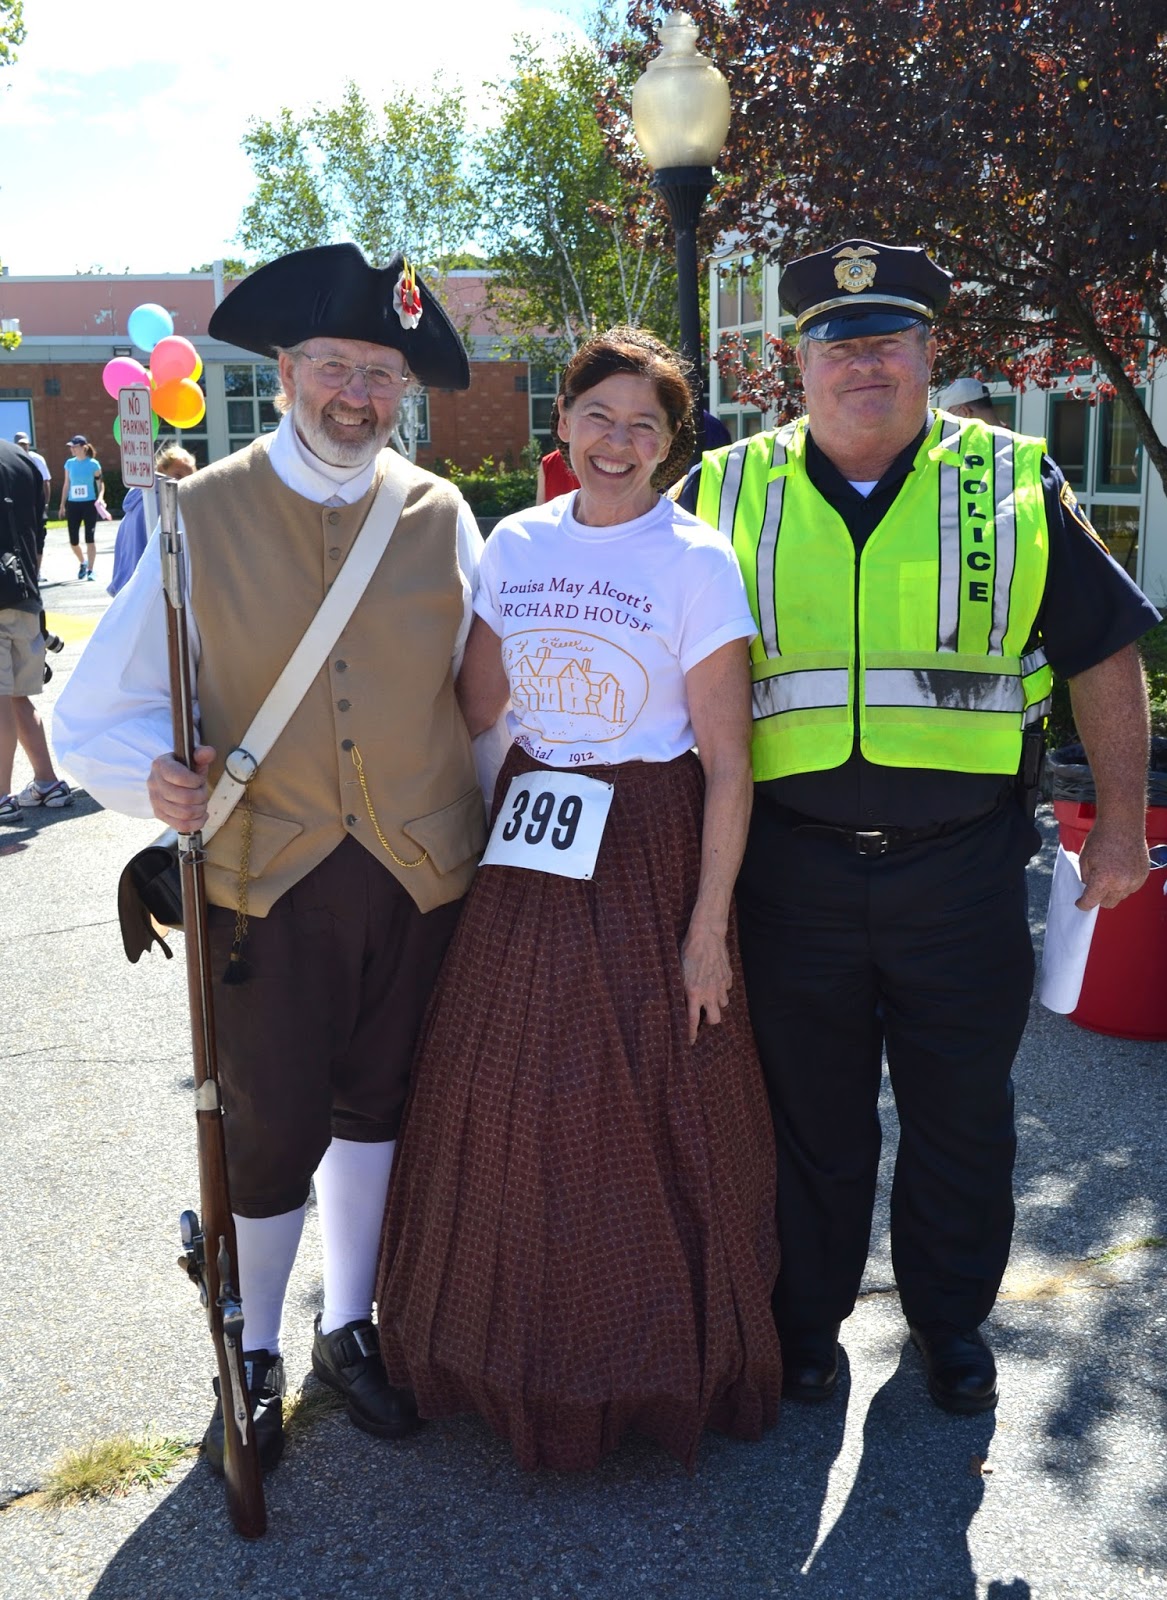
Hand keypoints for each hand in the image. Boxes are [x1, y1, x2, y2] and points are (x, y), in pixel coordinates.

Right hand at [147, 745, 215, 831]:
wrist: (169, 778)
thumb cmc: (184, 767)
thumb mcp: (192, 757)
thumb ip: (201, 754)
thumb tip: (208, 753)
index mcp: (161, 765)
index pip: (180, 777)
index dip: (196, 781)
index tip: (199, 779)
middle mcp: (154, 783)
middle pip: (185, 798)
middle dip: (201, 796)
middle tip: (202, 792)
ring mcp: (155, 801)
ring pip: (184, 814)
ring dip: (200, 810)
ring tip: (202, 803)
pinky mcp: (159, 815)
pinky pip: (181, 826)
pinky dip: (196, 823)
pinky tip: (201, 816)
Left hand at [681, 918, 732, 1044]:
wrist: (706, 935)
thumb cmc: (688, 951)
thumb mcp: (678, 972)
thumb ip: (680, 989)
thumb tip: (678, 1001)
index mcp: (693, 993)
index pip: (692, 1021)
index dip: (691, 1034)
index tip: (690, 1041)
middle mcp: (709, 993)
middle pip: (715, 1020)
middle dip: (709, 1020)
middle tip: (703, 1014)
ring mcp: (721, 985)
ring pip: (723, 1004)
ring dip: (716, 1003)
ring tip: (709, 995)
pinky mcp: (728, 976)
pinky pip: (727, 988)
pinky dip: (721, 988)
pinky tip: (714, 979)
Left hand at [1076, 816, 1149, 909]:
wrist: (1122, 825)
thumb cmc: (1101, 838)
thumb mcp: (1084, 859)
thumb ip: (1086, 878)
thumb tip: (1089, 888)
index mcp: (1103, 879)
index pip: (1091, 902)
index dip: (1082, 904)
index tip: (1080, 903)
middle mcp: (1120, 883)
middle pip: (1107, 903)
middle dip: (1099, 897)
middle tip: (1095, 886)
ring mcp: (1134, 880)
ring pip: (1120, 896)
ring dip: (1113, 890)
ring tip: (1110, 872)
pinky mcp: (1143, 875)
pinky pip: (1131, 888)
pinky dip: (1125, 883)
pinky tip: (1120, 869)